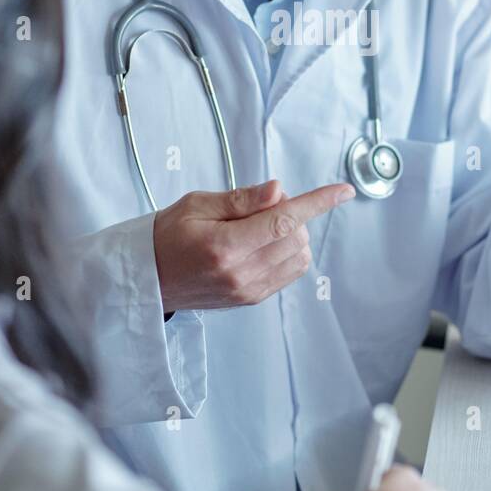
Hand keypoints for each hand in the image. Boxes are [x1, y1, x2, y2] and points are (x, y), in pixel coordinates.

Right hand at [154, 178, 354, 315]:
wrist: (148, 278)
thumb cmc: (167, 236)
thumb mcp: (197, 205)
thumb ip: (242, 199)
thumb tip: (278, 191)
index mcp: (225, 247)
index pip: (284, 221)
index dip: (318, 203)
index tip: (343, 191)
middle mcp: (241, 273)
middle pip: (296, 236)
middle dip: (291, 212)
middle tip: (261, 205)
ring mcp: (248, 290)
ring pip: (299, 256)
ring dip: (292, 234)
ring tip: (258, 226)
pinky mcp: (252, 299)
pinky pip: (290, 272)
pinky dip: (288, 251)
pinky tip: (263, 243)